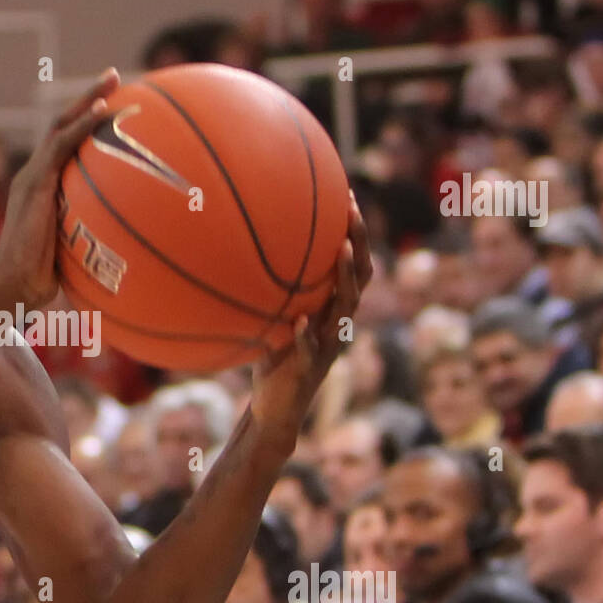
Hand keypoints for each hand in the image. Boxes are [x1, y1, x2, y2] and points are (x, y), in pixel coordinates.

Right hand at [0, 68, 119, 309]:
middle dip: (90, 99)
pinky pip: (61, 145)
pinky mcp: (35, 182)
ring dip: (89, 100)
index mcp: (43, 188)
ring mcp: (33, 176)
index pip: (66, 146)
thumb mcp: (74, 251)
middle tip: (114, 77)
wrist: (15, 285)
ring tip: (113, 79)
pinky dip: (82, 125)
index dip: (88, 124)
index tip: (114, 108)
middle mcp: (35, 174)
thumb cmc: (45, 280)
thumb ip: (91, 237)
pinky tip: (103, 111)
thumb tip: (130, 246)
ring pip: (61, 125)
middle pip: (63, 125)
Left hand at [250, 190, 371, 429]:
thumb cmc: (272, 356)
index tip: (346, 195)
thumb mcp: (274, 317)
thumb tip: (242, 250)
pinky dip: (308, 334)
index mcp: (332, 308)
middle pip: (361, 276)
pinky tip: (301, 321)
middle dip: (359, 241)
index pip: (353, 263)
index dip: (355, 232)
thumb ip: (272, 291)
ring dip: (345, 277)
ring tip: (341, 250)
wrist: (275, 407)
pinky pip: (313, 349)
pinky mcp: (311, 369)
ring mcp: (328, 345)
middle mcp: (337, 323)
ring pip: (345, 308)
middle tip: (351, 209)